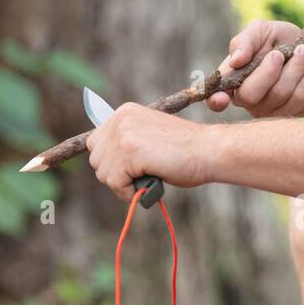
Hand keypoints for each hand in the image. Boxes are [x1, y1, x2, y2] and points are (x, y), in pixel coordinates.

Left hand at [85, 103, 208, 201]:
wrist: (208, 151)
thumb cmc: (185, 151)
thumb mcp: (149, 138)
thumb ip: (128, 142)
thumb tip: (103, 163)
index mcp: (124, 112)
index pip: (95, 144)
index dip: (111, 162)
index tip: (130, 169)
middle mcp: (120, 118)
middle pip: (96, 160)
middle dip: (116, 175)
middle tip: (142, 175)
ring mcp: (124, 133)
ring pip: (103, 173)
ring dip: (124, 185)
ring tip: (149, 177)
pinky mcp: (129, 150)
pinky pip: (115, 183)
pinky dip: (130, 192)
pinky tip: (149, 183)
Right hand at [207, 20, 303, 117]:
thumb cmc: (281, 40)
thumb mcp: (262, 31)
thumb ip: (245, 41)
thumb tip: (235, 60)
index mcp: (232, 80)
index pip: (214, 98)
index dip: (215, 101)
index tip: (221, 98)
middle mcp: (247, 100)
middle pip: (249, 96)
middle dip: (268, 71)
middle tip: (279, 53)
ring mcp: (270, 110)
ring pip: (279, 94)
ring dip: (295, 67)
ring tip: (303, 51)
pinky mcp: (292, 113)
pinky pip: (299, 98)